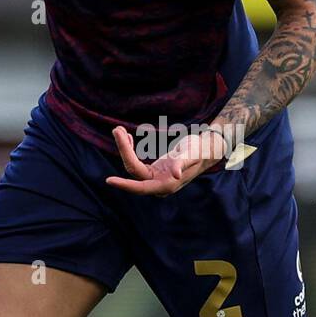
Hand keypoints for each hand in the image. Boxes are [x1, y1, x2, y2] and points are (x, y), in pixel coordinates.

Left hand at [105, 124, 226, 195]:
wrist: (207, 149)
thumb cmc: (200, 150)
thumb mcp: (192, 153)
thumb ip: (183, 162)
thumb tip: (176, 174)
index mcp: (167, 184)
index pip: (141, 187)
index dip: (125, 185)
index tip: (109, 180)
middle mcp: (159, 185)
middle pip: (133, 171)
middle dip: (124, 151)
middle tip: (117, 129)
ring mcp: (155, 179)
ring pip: (132, 167)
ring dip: (125, 148)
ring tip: (119, 130)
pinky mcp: (153, 172)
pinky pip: (136, 163)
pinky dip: (130, 150)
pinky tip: (127, 137)